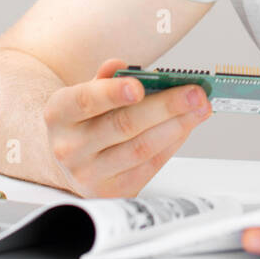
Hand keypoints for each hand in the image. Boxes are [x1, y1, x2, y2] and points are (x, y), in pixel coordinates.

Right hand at [43, 58, 211, 197]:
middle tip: (194, 93)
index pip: (85, 101)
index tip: (139, 86)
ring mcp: (89, 174)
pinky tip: (187, 126)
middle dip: (165, 107)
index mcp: (58, 114)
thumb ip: (106, 79)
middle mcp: (69, 147)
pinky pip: (150, 166)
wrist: (68, 160)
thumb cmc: (83, 121)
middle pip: (123, 125)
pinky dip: (173, 143)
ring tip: (200, 108)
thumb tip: (122, 67)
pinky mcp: (112, 191)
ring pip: (141, 148)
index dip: (112, 93)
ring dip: (178, 125)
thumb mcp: (85, 94)